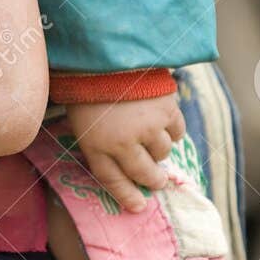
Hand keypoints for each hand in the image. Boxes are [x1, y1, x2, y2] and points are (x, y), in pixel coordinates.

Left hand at [65, 93, 185, 213]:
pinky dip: (172, 130)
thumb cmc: (88, 85)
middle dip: (153, 181)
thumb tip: (123, 166)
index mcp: (96, 145)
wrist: (105, 52)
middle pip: (144, 173)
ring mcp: (147, 127)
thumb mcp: (82, 119)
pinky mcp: (166, 110)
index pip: (113, 181)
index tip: (139, 207)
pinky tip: (162, 120)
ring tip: (150, 135)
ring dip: (158, 148)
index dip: (127, 196)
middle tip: (157, 181)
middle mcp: (123, 142)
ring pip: (163, 152)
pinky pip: (177, 131)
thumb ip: (99, 142)